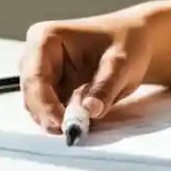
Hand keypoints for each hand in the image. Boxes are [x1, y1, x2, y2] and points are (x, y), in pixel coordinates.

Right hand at [19, 12, 153, 133]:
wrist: (137, 39)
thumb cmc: (127, 42)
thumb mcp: (121, 63)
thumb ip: (105, 88)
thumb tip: (90, 111)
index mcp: (45, 38)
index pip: (35, 78)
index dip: (45, 104)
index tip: (62, 124)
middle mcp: (35, 55)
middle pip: (32, 95)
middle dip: (50, 116)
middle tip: (74, 132)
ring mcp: (42, 73)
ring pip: (39, 107)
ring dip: (57, 119)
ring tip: (83, 126)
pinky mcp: (51, 88)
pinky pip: (51, 111)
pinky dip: (65, 118)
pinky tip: (83, 121)